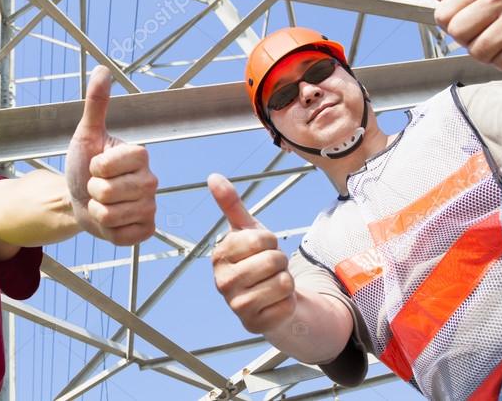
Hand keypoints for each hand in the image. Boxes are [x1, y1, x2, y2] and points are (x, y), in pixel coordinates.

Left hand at [64, 66, 156, 244]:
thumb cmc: (84, 166)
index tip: (96, 165)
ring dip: (97, 211)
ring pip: (111, 215)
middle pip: (109, 192)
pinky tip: (111, 221)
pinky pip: (121, 235)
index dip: (96, 167)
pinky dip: (107, 231)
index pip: (112, 164)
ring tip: (101, 202)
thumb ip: (96, 104)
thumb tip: (103, 70)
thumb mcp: (86, 135)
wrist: (79, 199)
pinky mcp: (146, 230)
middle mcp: (151, 181)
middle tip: (96, 186)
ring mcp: (151, 207)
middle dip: (92, 190)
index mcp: (140, 156)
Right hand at [209, 174, 295, 333]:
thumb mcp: (247, 231)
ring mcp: (237, 306)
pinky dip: (288, 302)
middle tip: (269, 268)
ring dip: (285, 281)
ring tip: (271, 283)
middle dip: (280, 262)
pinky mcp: (255, 325)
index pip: (262, 239)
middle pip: (274, 260)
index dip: (271, 241)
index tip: (262, 248)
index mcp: (219, 255)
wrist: (266, 296)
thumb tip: (213, 176)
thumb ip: (230, 204)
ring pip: (283, 283)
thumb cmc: (255, 259)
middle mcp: (222, 282)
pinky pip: (287, 305)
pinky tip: (274, 302)